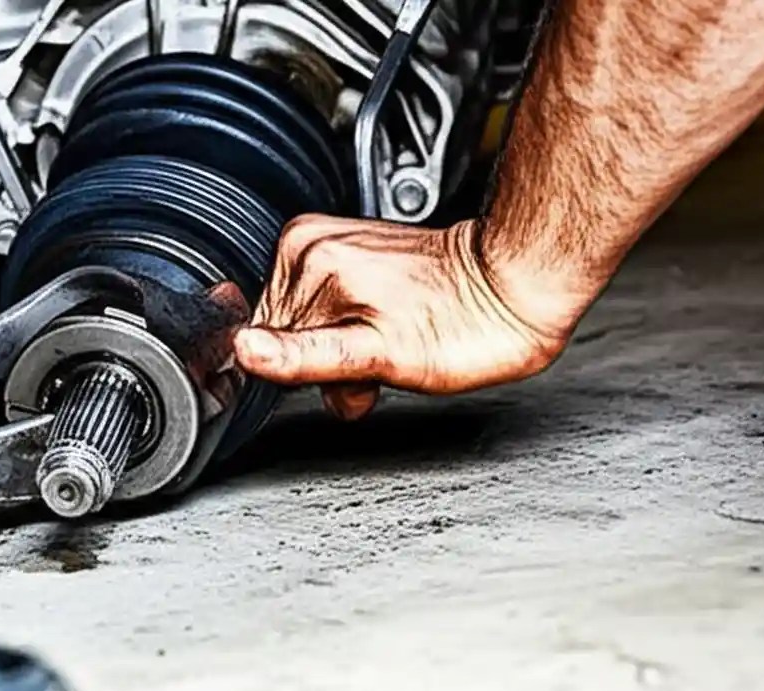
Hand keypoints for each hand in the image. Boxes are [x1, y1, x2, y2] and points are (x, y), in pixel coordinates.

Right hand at [233, 215, 572, 419]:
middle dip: (324, 360)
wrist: (517, 287)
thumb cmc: (462, 326)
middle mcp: (313, 245)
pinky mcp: (358, 251)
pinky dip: (352, 325)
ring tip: (389, 340)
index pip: (264, 337)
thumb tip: (246, 351)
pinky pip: (330, 305)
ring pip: (309, 323)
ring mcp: (336, 244)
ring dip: (342, 346)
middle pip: (286, 331)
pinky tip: (386, 324)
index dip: (301, 371)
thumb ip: (304, 356)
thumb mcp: (377, 355)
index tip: (345, 375)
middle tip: (376, 361)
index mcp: (305, 258)